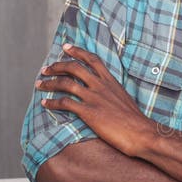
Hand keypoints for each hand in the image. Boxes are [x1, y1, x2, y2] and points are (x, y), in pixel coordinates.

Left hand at [35, 43, 151, 156]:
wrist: (141, 133)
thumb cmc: (135, 120)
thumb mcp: (124, 99)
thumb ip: (112, 92)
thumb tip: (106, 94)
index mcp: (110, 81)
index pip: (92, 59)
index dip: (77, 51)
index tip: (65, 47)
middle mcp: (101, 86)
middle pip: (74, 68)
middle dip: (57, 66)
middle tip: (46, 69)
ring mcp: (94, 98)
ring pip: (66, 83)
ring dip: (50, 82)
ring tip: (40, 84)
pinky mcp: (89, 112)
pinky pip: (65, 103)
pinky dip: (52, 102)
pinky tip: (45, 104)